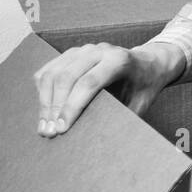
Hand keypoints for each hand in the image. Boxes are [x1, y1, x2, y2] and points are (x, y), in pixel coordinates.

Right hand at [33, 41, 183, 136]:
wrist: (149, 64)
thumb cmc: (145, 88)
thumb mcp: (141, 104)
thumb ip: (121, 116)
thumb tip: (97, 141)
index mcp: (119, 61)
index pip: (88, 83)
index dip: (72, 107)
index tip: (61, 129)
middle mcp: (99, 51)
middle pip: (66, 78)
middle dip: (54, 108)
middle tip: (48, 132)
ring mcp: (83, 49)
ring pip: (53, 73)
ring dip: (44, 102)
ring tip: (44, 125)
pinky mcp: (72, 53)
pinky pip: (48, 70)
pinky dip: (42, 90)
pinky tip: (43, 109)